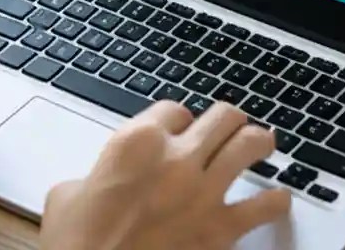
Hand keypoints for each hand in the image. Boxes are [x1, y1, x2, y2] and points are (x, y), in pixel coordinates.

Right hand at [40, 102, 291, 249]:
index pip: (174, 109)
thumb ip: (92, 177)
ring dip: (259, 142)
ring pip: (250, 144)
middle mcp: (176, 158)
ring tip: (263, 143)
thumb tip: (93, 184)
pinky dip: (275, 201)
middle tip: (230, 128)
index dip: (179, 119)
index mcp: (136, 142)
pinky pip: (264, 205)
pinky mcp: (220, 228)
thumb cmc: (77, 245)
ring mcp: (203, 191)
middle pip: (222, 115)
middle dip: (228, 121)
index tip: (181, 129)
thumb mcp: (66, 197)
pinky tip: (278, 198)